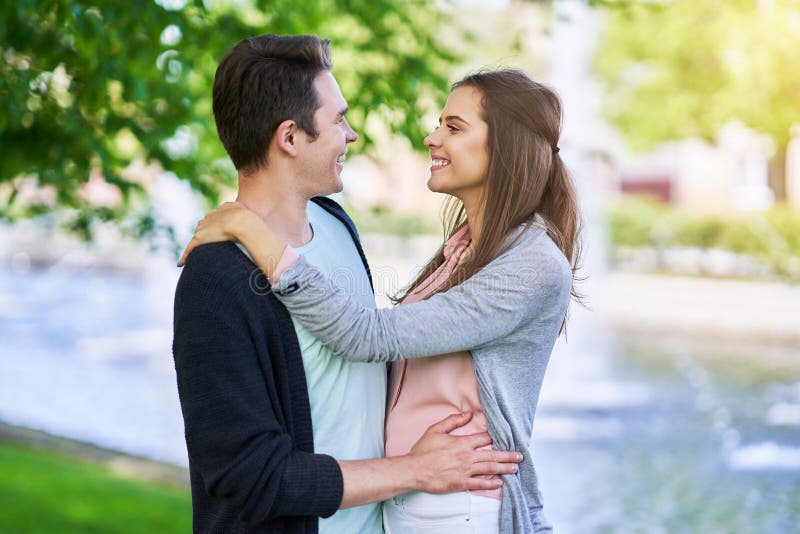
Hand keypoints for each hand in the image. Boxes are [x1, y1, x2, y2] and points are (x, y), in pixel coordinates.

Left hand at [178, 202, 257, 265]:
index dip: (219, 224)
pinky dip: (186, 256)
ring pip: (199, 236)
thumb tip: (276, 246)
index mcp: (227, 208)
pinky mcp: (200, 237)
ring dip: (197, 245)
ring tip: (194, 255)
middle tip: (208, 243)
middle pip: (206, 224)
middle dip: (206, 232)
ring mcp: (206, 226)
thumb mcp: (260, 223)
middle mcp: (213, 215)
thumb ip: (262, 230)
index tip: (219, 232)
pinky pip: (191, 248)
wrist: (243, 222)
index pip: (219, 216)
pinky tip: (181, 263)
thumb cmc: (255, 224)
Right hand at [406, 412, 521, 493]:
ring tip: (515, 468)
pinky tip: (499, 482)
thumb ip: (453, 421)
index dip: (495, 437)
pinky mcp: (460, 483)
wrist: (414, 470)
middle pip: (492, 454)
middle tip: (520, 456)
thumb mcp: (436, 430)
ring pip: (489, 469)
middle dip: (508, 455)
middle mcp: (466, 456)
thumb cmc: (423, 450)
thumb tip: (468, 414)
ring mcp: (465, 471)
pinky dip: (490, 483)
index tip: (504, 437)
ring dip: (504, 468)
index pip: (484, 438)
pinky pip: (479, 484)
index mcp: (461, 443)